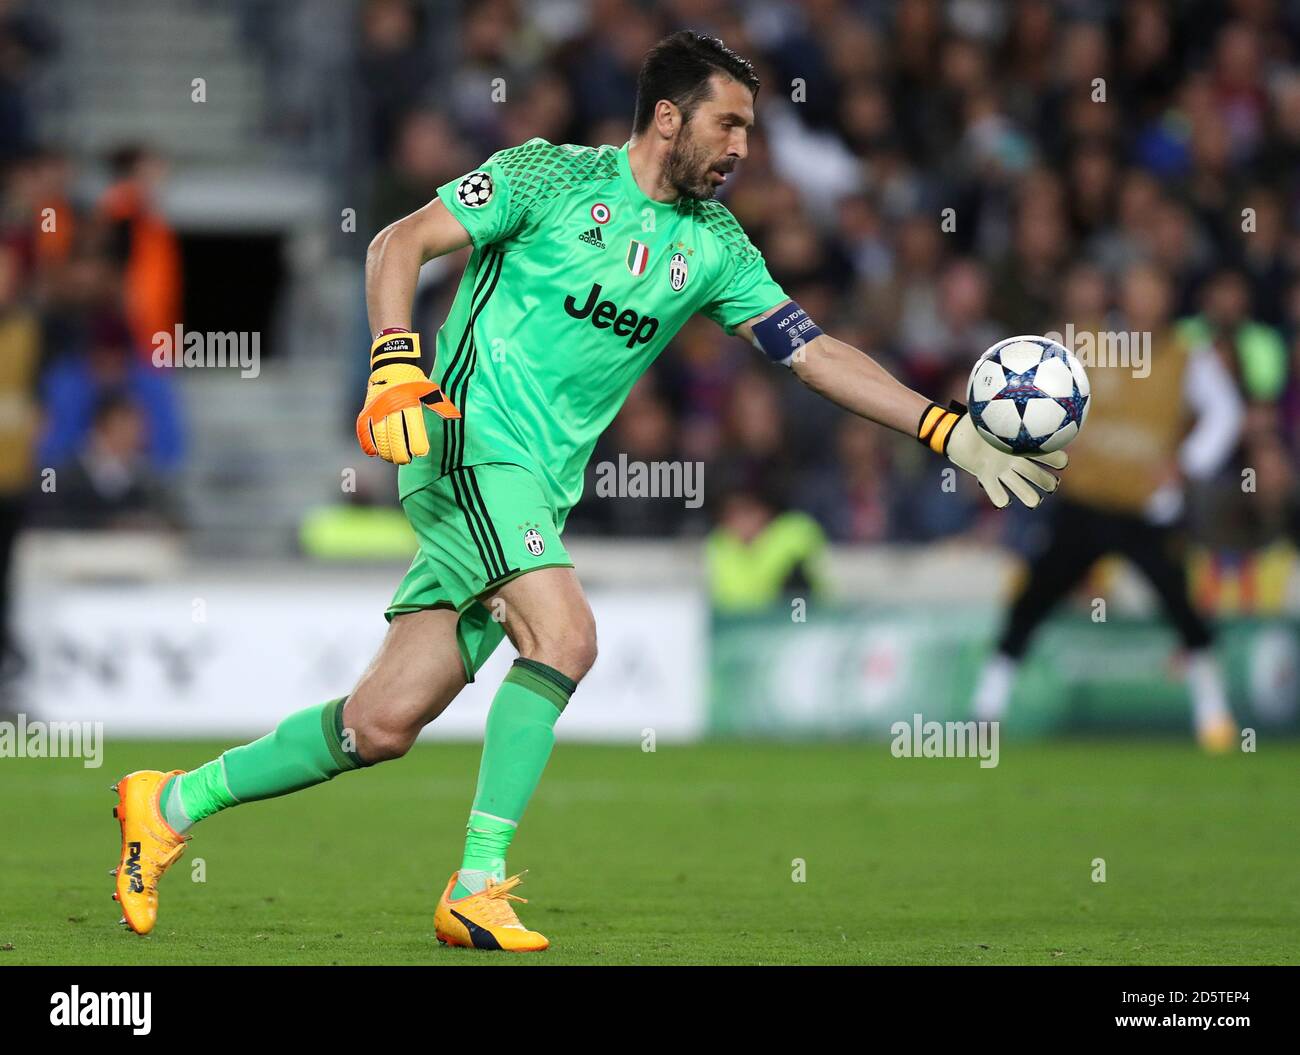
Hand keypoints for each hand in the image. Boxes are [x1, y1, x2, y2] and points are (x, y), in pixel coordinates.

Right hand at [356, 332, 459, 464]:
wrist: (391, 363)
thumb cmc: (414, 380)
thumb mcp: (430, 390)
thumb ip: (441, 406)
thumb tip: (456, 417)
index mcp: (409, 401)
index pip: (412, 427)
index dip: (416, 443)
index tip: (420, 452)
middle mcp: (391, 405)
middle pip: (395, 435)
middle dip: (400, 452)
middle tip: (406, 460)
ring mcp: (377, 408)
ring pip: (379, 435)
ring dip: (385, 451)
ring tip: (392, 459)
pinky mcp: (367, 409)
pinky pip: (364, 430)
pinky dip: (368, 443)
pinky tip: (374, 453)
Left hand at [921, 402, 1066, 508]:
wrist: (955, 431)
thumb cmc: (977, 415)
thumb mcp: (992, 401)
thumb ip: (1006, 390)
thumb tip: (1017, 365)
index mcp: (1024, 447)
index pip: (1052, 456)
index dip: (1059, 461)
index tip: (1060, 461)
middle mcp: (1016, 462)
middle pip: (1043, 479)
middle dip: (1049, 483)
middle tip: (1051, 484)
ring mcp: (1003, 472)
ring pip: (1024, 491)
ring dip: (1030, 496)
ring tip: (1033, 501)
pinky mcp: (986, 478)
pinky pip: (997, 494)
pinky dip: (1001, 498)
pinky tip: (1003, 499)